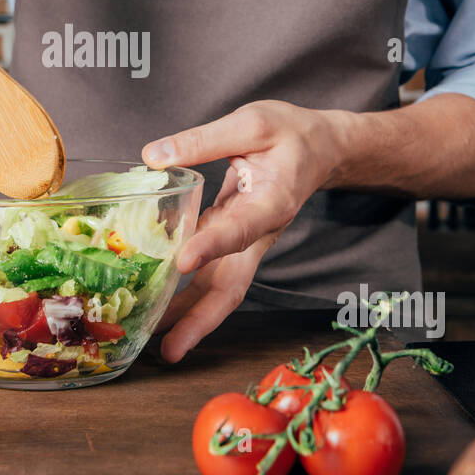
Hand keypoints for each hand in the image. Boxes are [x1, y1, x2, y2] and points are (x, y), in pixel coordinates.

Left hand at [142, 101, 346, 361]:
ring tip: (156, 345)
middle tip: (169, 350)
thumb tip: (153, 156)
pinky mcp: (233, 242)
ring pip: (221, 288)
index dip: (213, 246)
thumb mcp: (252, 123)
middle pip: (233, 285)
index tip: (183, 261)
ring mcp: (247, 243)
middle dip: (201, 319)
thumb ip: (203, 140)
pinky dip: (187, 295)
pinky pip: (211, 274)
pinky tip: (159, 307)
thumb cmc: (290, 134)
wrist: (322, 150)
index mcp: (272, 202)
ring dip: (191, 317)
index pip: (240, 229)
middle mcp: (260, 233)